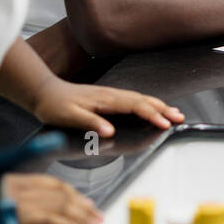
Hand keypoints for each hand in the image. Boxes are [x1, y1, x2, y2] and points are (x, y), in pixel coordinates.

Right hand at [0, 173, 103, 223]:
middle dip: (82, 207)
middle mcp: (21, 186)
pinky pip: (49, 221)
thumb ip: (12, 194)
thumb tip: (31, 206)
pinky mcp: (18, 216)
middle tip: (97, 216)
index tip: (85, 201)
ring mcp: (20, 200)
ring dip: (80, 217)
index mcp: (15, 179)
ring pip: (60, 207)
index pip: (51, 183)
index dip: (71, 193)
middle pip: (60, 195)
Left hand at [30, 78, 183, 136]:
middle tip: (179, 117)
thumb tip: (110, 131)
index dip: (151, 115)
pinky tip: (151, 108)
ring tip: (173, 113)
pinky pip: (133, 100)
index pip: (135, 106)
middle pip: (143, 100)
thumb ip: (90, 122)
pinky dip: (147, 104)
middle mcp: (111, 95)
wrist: (44, 91)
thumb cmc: (54, 105)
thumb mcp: (68, 116)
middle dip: (163, 109)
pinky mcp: (108, 98)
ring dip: (158, 106)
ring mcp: (111, 95)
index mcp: (105, 99)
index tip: (164, 123)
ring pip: (140, 99)